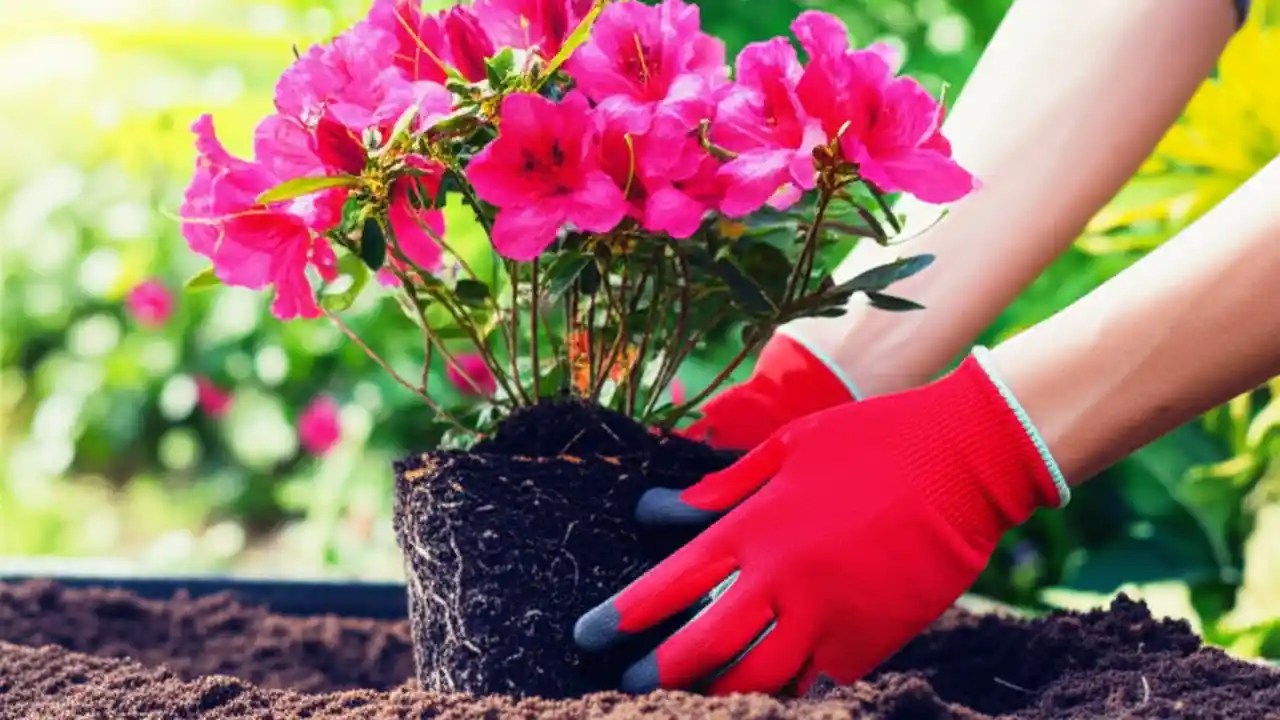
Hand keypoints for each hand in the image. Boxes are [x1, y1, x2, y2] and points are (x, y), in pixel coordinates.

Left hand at [576, 351, 1067, 694]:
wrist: (965, 462)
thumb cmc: (872, 441)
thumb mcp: (789, 446)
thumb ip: (726, 487)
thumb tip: (667, 510)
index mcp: (756, 527)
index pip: (670, 584)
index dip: (624, 615)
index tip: (589, 635)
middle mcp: (782, 579)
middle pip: (702, 646)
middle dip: (657, 670)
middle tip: (630, 682)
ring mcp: (828, 616)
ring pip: (755, 678)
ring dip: (715, 691)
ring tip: (690, 695)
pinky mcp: (870, 641)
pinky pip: (814, 682)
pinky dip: (784, 690)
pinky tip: (764, 694)